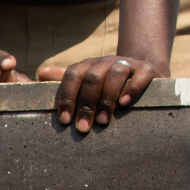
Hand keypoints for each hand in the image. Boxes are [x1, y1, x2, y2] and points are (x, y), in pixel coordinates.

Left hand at [39, 55, 163, 132]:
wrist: (145, 72)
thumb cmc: (110, 84)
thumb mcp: (88, 82)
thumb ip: (67, 80)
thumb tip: (41, 74)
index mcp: (90, 65)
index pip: (73, 74)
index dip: (67, 96)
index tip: (65, 120)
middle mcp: (107, 61)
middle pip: (92, 76)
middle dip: (86, 104)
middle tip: (83, 128)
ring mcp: (129, 63)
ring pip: (115, 72)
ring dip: (107, 98)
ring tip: (103, 121)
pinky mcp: (148, 69)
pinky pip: (141, 74)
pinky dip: (132, 88)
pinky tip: (125, 104)